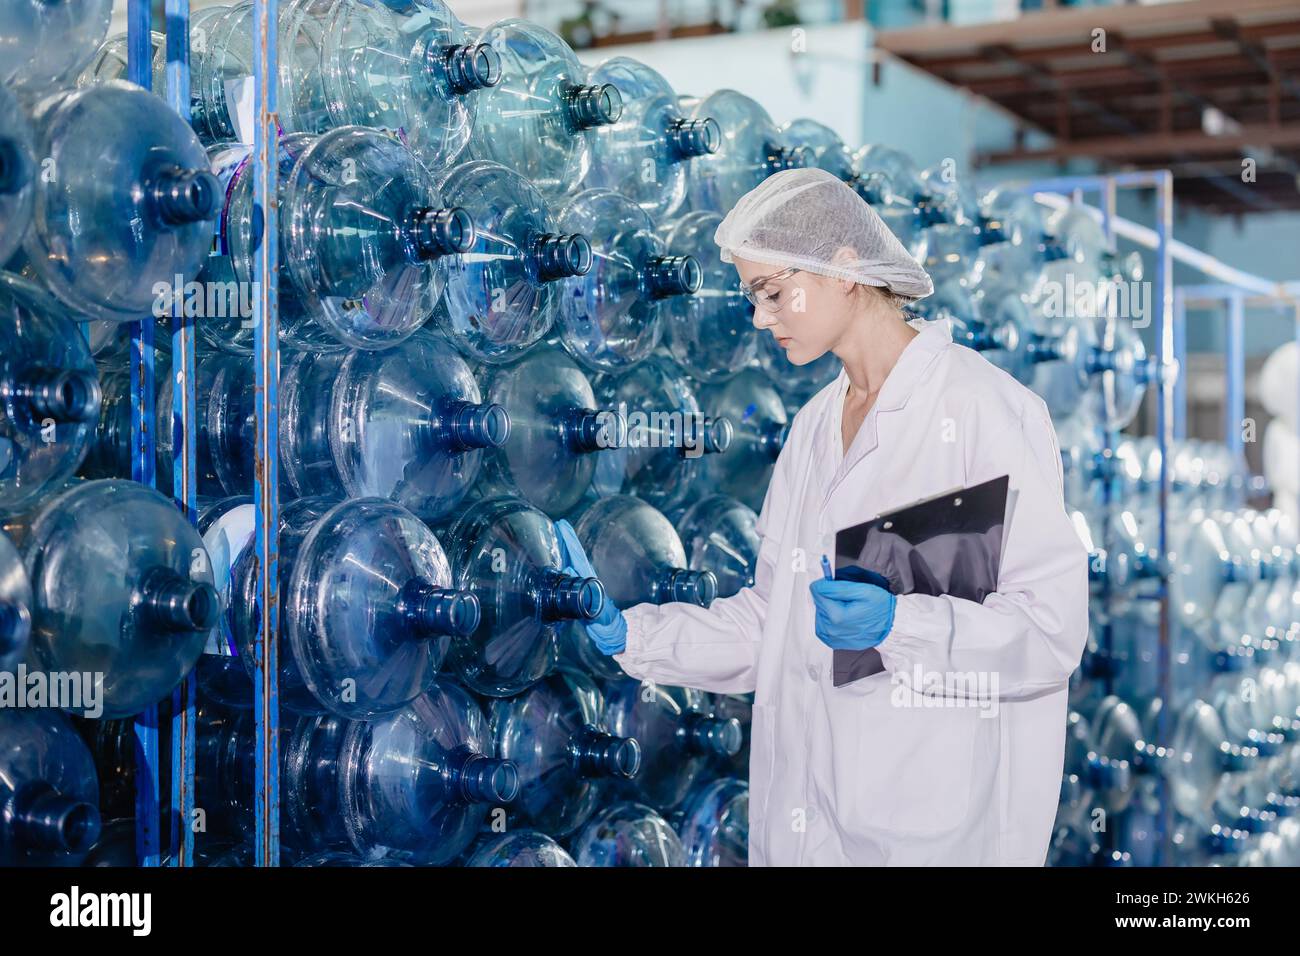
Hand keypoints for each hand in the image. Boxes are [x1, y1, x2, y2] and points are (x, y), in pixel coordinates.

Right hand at [554, 519, 626, 654]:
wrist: (613, 633)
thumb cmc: (607, 624)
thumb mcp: (600, 615)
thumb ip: (594, 607)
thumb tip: (583, 594)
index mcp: (590, 582)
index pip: (578, 558)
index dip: (570, 542)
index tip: (563, 526)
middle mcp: (586, 580)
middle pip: (573, 557)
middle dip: (566, 541)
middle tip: (558, 525)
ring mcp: (583, 586)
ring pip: (571, 564)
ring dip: (563, 551)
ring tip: (554, 539)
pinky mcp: (580, 594)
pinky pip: (568, 576)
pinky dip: (562, 566)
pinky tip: (557, 564)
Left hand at [809, 577, 895, 650]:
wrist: (890, 627)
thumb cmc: (881, 609)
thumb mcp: (863, 591)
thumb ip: (838, 587)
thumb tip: (819, 586)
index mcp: (837, 616)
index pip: (817, 591)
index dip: (828, 584)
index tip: (839, 585)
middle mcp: (831, 629)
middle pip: (818, 602)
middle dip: (831, 596)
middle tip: (849, 599)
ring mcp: (831, 637)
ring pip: (820, 612)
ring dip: (830, 607)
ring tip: (848, 608)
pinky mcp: (832, 641)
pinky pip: (822, 624)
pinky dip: (830, 618)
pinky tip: (843, 616)